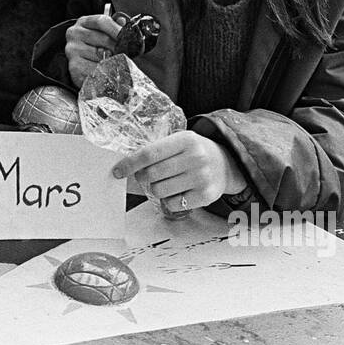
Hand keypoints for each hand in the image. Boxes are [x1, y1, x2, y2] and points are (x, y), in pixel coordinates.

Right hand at [64, 12, 123, 87]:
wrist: (82, 66)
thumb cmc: (95, 47)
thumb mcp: (104, 33)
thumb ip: (114, 27)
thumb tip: (123, 22)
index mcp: (83, 22)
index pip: (102, 21)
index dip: (117, 29)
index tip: (129, 37)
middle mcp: (74, 33)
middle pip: (104, 38)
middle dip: (117, 47)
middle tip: (125, 53)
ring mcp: (72, 50)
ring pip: (101, 55)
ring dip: (111, 60)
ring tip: (113, 63)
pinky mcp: (74, 66)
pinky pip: (95, 69)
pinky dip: (103, 71)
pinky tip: (104, 71)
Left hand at [112, 131, 247, 214]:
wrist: (226, 164)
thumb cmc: (193, 152)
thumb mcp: (179, 142)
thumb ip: (157, 150)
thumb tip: (125, 166)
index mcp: (185, 140)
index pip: (149, 154)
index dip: (130, 164)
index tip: (117, 171)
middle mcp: (195, 158)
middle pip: (151, 174)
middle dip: (142, 177)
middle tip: (146, 176)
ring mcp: (201, 178)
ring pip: (159, 191)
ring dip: (156, 189)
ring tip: (165, 182)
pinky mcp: (205, 196)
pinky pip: (172, 204)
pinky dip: (169, 200)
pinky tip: (177, 191)